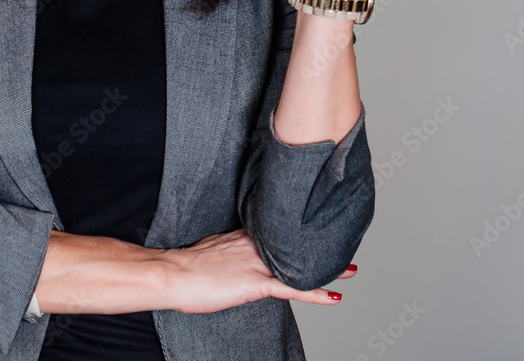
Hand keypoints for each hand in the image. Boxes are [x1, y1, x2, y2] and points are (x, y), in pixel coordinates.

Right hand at [161, 228, 356, 311]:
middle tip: (346, 243)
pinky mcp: (256, 283)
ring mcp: (258, 263)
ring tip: (351, 270)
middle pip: (296, 243)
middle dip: (322, 245)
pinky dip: (316, 293)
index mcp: (244, 236)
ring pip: (300, 263)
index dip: (301, 230)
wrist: (173, 274)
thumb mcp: (212, 249)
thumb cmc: (186, 266)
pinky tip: (333, 297)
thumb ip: (229, 249)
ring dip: (328, 269)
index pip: (280, 230)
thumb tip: (234, 255)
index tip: (318, 225)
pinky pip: (292, 288)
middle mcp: (256, 245)